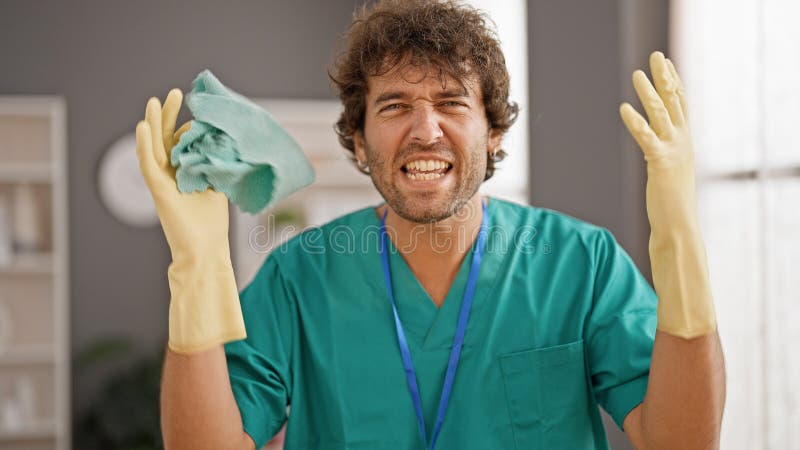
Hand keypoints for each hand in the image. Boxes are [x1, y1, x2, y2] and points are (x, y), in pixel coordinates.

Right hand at [135, 89, 245, 352]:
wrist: (206, 250)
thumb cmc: (213, 223)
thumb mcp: (219, 185)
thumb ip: (219, 165)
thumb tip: (230, 143)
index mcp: (183, 173)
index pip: (182, 142)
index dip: (190, 125)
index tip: (202, 109)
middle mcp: (169, 174)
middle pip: (166, 138)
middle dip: (171, 115)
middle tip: (177, 93)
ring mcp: (161, 181)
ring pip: (152, 146)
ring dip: (154, 122)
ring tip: (157, 99)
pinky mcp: (157, 190)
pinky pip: (147, 163)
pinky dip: (143, 144)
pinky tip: (144, 125)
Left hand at [620, 51, 698, 233]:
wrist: (678, 225)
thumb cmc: (671, 202)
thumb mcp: (670, 170)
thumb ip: (663, 155)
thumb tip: (655, 147)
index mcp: (684, 142)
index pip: (681, 104)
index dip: (674, 81)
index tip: (666, 63)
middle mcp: (682, 142)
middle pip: (674, 101)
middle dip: (665, 77)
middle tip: (655, 55)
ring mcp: (674, 151)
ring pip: (661, 114)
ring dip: (649, 92)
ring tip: (637, 74)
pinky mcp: (660, 163)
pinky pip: (646, 137)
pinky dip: (635, 121)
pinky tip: (624, 108)